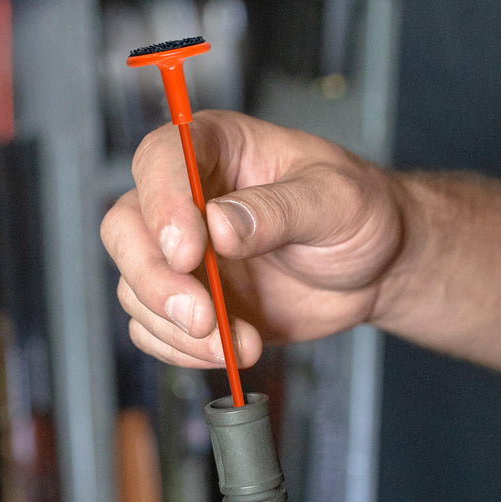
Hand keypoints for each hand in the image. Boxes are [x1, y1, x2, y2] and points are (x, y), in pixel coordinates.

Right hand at [100, 110, 406, 369]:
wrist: (374, 269)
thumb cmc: (358, 213)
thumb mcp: (335, 201)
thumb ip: (280, 211)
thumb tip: (220, 226)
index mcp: (216, 148)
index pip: (161, 159)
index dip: (163, 203)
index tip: (189, 253)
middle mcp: (186, 198)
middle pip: (125, 229)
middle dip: (155, 280)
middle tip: (204, 316)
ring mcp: (183, 255)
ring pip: (134, 286)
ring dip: (176, 327)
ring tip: (240, 344)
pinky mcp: (189, 300)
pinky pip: (154, 329)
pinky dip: (182, 350)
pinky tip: (230, 352)